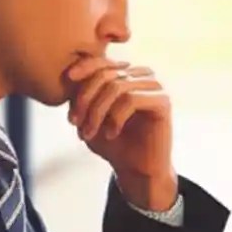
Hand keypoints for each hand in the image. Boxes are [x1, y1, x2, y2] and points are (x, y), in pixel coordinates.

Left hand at [66, 57, 176, 210]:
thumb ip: (81, 96)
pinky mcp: (163, 102)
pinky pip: (131, 100)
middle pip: (107, 74)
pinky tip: (111, 134)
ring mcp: (155, 87)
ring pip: (117, 87)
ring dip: (97, 111)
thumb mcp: (88, 116)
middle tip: (75, 123)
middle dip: (85, 99)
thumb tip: (71, 77)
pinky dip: (115, 118)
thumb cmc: (113, 144)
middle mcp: (143, 76)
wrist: (136, 170)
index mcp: (127, 74)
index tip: (68, 80)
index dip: (84, 67)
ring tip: (89, 133)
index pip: (103, 62)